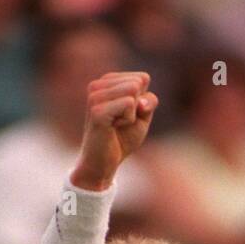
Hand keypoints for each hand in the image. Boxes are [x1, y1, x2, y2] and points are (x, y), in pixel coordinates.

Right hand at [71, 72, 158, 190]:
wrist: (103, 164)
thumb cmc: (122, 139)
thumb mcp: (143, 117)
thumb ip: (149, 100)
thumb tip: (140, 99)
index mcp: (107, 81)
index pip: (143, 78)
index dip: (143, 101)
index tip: (127, 115)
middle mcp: (98, 84)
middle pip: (138, 83)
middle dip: (138, 107)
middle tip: (121, 123)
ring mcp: (95, 96)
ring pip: (133, 91)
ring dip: (132, 114)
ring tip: (116, 125)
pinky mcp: (97, 110)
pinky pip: (129, 104)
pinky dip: (128, 120)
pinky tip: (113, 128)